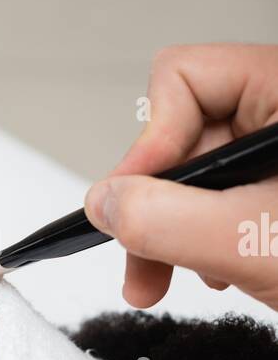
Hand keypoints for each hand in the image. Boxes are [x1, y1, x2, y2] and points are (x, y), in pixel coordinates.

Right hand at [84, 43, 277, 310]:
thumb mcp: (254, 241)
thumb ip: (167, 220)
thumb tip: (104, 203)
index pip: (186, 80)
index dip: (151, 144)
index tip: (132, 205)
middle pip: (186, 131)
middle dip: (156, 201)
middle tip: (139, 262)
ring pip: (203, 174)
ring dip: (179, 230)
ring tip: (175, 278)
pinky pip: (228, 200)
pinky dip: (212, 240)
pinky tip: (223, 273)